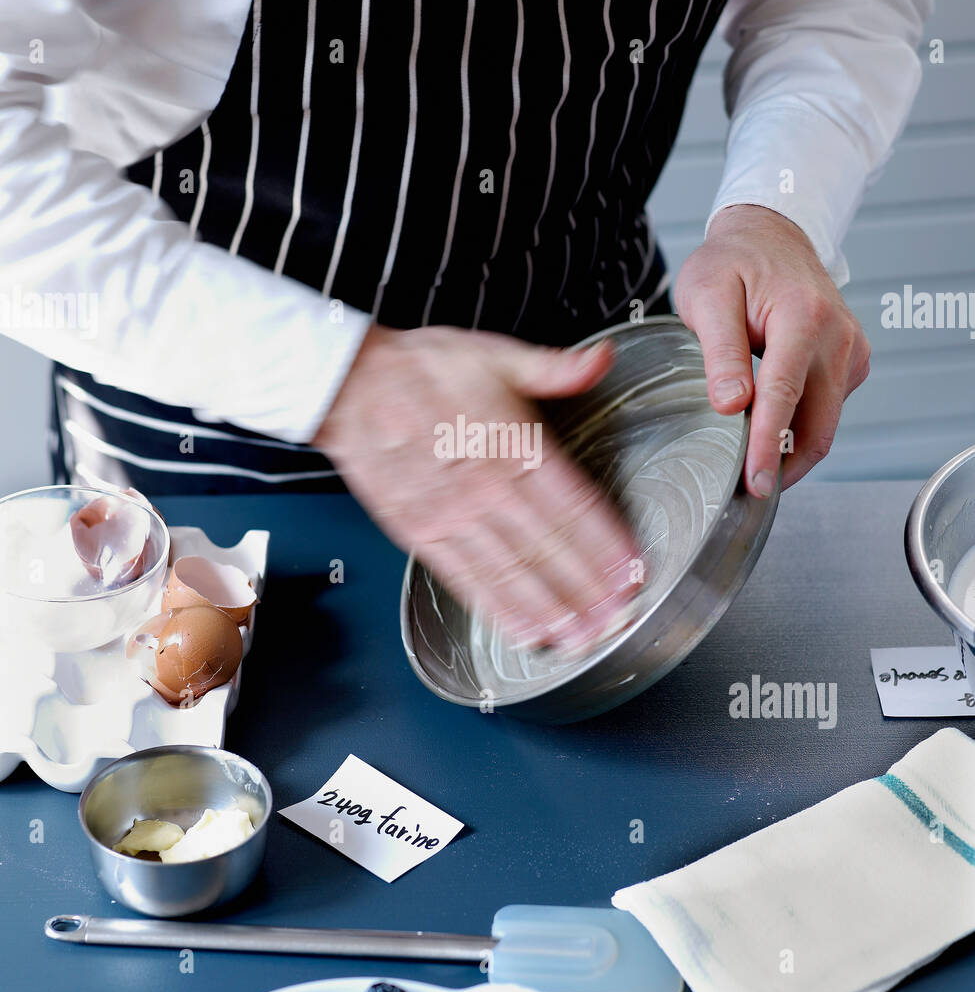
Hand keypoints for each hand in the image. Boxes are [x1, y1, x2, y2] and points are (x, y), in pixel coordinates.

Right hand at [314, 325, 642, 649]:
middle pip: (549, 548)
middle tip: (620, 620)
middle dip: (589, 590)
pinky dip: (499, 610)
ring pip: (512, 572)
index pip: (574, 506)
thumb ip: (554, 367)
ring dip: (552, 609)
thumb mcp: (495, 354)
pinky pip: (467, 579)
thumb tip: (603, 360)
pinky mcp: (421, 534)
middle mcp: (486, 487)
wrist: (348, 386)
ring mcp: (452, 516)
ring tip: (584, 637)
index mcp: (513, 444)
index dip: (607, 544)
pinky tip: (526, 630)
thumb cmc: (420, 369)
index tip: (634, 571)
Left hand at [673, 205, 869, 494]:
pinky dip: (799, 427)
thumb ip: (719, 352)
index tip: (755, 482)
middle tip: (746, 490)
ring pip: (824, 423)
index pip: (785, 396)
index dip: (768, 446)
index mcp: (803, 317)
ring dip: (790, 449)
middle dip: (783, 463)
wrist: (768, 236)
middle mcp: (837, 337)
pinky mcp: (851, 363)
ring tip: (750, 462)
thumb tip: (730, 405)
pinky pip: (827, 409)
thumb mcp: (707, 297)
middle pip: (817, 423)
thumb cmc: (732, 263)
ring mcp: (850, 352)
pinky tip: (768, 428)